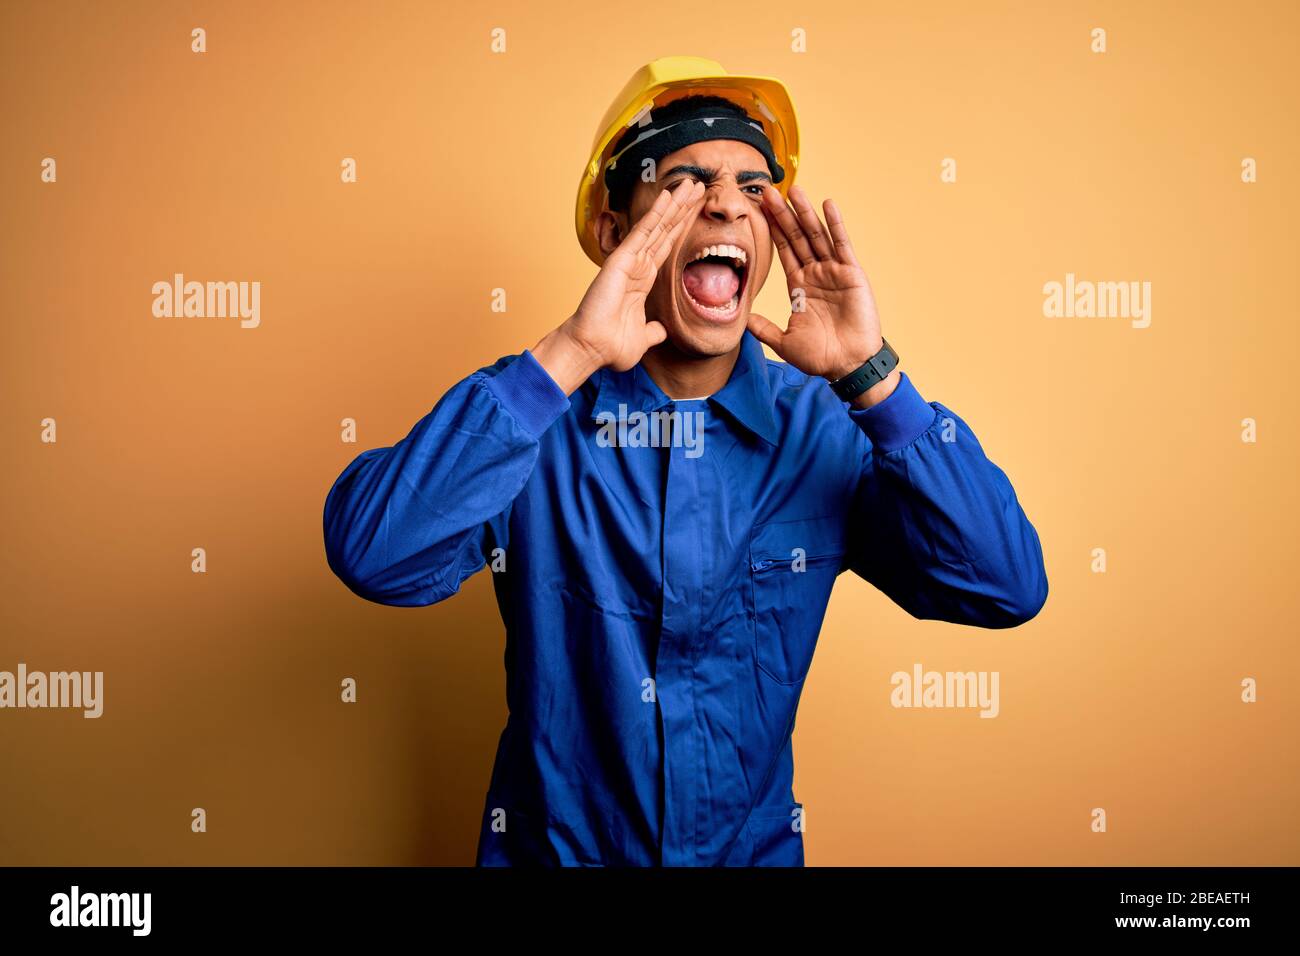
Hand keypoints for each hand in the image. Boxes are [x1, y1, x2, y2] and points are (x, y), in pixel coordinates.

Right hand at [533, 181, 705, 392]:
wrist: (592, 349)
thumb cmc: (610, 346)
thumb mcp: (642, 339)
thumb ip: (653, 331)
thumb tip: (661, 331)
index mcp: (642, 281)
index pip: (667, 247)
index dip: (681, 228)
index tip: (695, 211)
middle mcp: (636, 266)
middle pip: (665, 231)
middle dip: (682, 209)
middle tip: (698, 187)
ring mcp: (629, 261)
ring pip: (657, 226)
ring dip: (675, 204)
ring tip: (690, 184)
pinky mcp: (621, 260)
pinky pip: (643, 232)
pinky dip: (656, 213)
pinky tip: (668, 196)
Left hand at [747, 184, 887, 384]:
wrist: (848, 365)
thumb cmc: (821, 357)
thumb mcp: (785, 342)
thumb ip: (764, 329)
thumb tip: (743, 321)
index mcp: (799, 286)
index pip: (783, 251)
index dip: (773, 230)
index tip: (760, 210)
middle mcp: (816, 274)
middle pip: (796, 237)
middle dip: (783, 214)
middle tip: (769, 191)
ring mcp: (834, 271)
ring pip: (816, 235)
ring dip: (805, 213)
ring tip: (794, 190)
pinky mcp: (851, 273)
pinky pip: (841, 244)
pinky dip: (835, 224)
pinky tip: (827, 205)